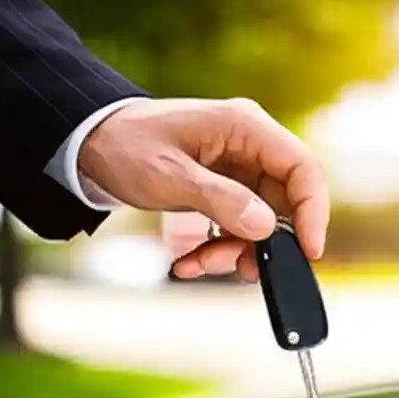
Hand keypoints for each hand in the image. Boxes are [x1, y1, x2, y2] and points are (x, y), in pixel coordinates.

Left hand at [78, 97, 329, 282]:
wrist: (85, 143)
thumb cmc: (124, 147)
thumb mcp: (169, 176)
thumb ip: (221, 200)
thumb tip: (266, 227)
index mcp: (245, 127)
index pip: (302, 169)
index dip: (312, 212)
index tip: (308, 251)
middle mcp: (249, 146)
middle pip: (284, 202)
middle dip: (266, 243)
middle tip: (243, 270)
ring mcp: (237, 168)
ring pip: (262, 220)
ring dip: (237, 251)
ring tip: (202, 265)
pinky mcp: (223, 188)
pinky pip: (238, 224)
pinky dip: (220, 247)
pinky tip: (190, 261)